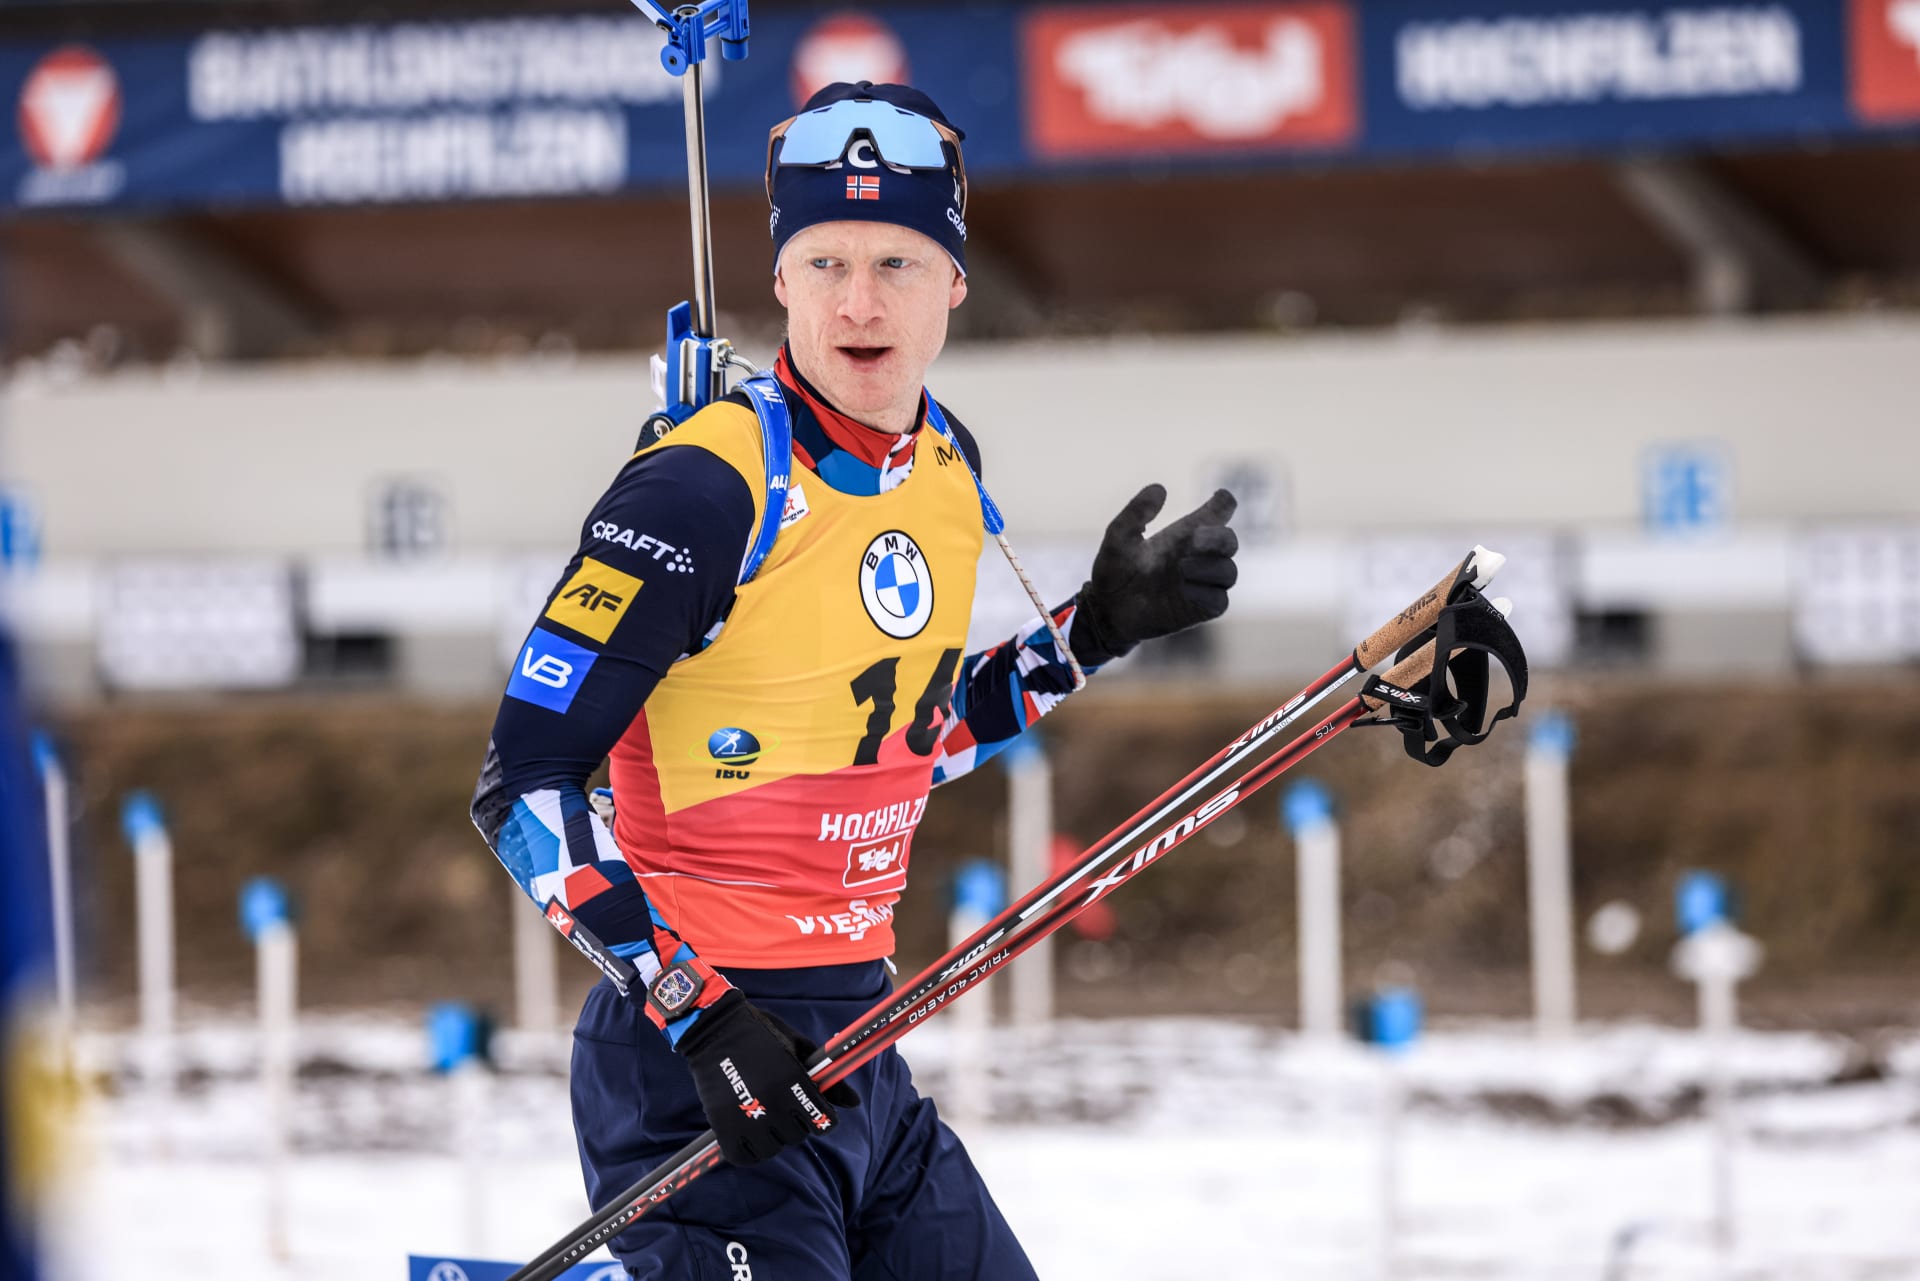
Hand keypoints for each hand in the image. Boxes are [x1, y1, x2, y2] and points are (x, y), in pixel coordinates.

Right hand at [676, 991, 858, 1165]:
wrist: (716, 1028)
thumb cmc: (763, 1034)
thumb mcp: (801, 1048)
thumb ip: (828, 1080)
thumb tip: (855, 1103)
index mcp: (793, 1080)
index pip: (823, 1122)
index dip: (824, 1119)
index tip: (818, 1113)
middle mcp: (772, 1101)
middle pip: (798, 1135)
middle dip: (796, 1123)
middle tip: (785, 1106)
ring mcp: (746, 1115)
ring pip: (773, 1148)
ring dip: (773, 1137)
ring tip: (765, 1117)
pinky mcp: (722, 1125)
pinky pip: (744, 1156)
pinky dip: (749, 1151)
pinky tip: (751, 1136)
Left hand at [1074, 485, 1237, 661]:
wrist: (1107, 610)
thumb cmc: (1114, 571)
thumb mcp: (1119, 537)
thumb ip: (1136, 512)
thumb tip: (1160, 488)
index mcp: (1186, 534)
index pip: (1219, 513)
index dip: (1224, 504)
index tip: (1220, 499)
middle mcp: (1200, 557)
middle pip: (1230, 541)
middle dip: (1218, 538)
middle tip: (1193, 539)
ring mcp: (1203, 584)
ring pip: (1228, 571)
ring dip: (1208, 567)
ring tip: (1181, 568)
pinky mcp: (1201, 609)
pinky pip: (1219, 600)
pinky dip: (1205, 593)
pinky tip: (1184, 589)